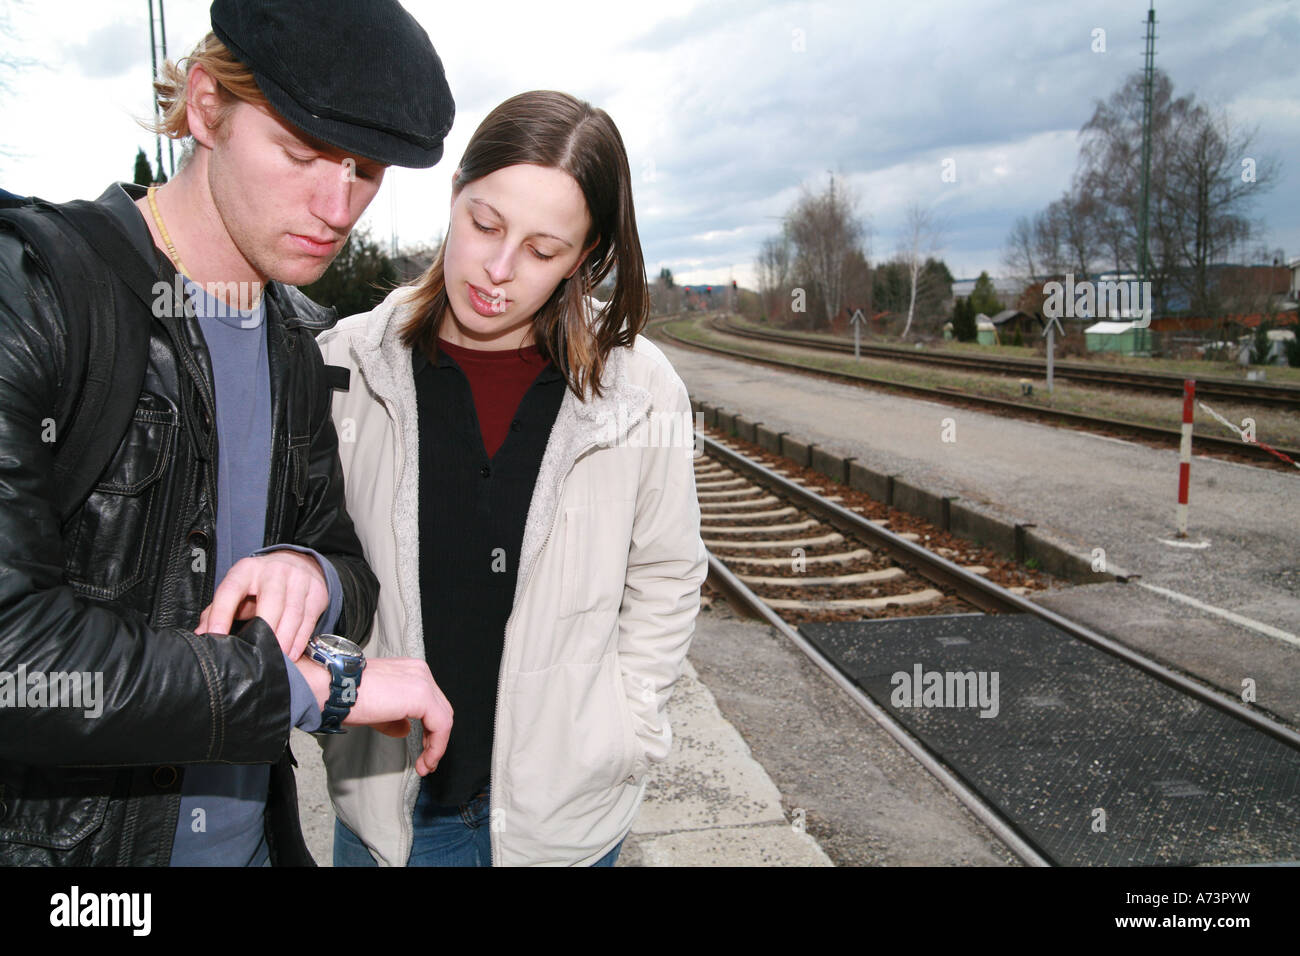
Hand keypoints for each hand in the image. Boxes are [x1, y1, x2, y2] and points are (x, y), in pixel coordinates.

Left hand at [196, 551, 328, 659]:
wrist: (296, 564)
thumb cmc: (259, 584)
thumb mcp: (237, 590)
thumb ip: (216, 610)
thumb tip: (199, 634)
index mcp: (246, 570)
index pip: (230, 590)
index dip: (221, 614)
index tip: (215, 637)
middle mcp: (274, 571)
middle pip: (271, 601)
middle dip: (265, 629)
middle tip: (258, 654)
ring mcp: (298, 579)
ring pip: (293, 613)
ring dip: (284, 639)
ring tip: (277, 658)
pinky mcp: (317, 591)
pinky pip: (309, 619)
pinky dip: (300, 640)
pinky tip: (292, 653)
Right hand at [295, 656, 453, 774]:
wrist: (332, 688)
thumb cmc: (344, 695)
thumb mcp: (376, 708)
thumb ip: (394, 718)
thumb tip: (405, 730)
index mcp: (409, 670)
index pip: (430, 703)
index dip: (429, 730)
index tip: (423, 753)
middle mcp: (419, 671)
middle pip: (440, 710)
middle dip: (435, 740)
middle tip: (426, 763)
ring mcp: (422, 682)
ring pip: (443, 719)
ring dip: (436, 747)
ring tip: (425, 766)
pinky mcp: (421, 695)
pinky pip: (440, 725)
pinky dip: (436, 747)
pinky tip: (426, 761)